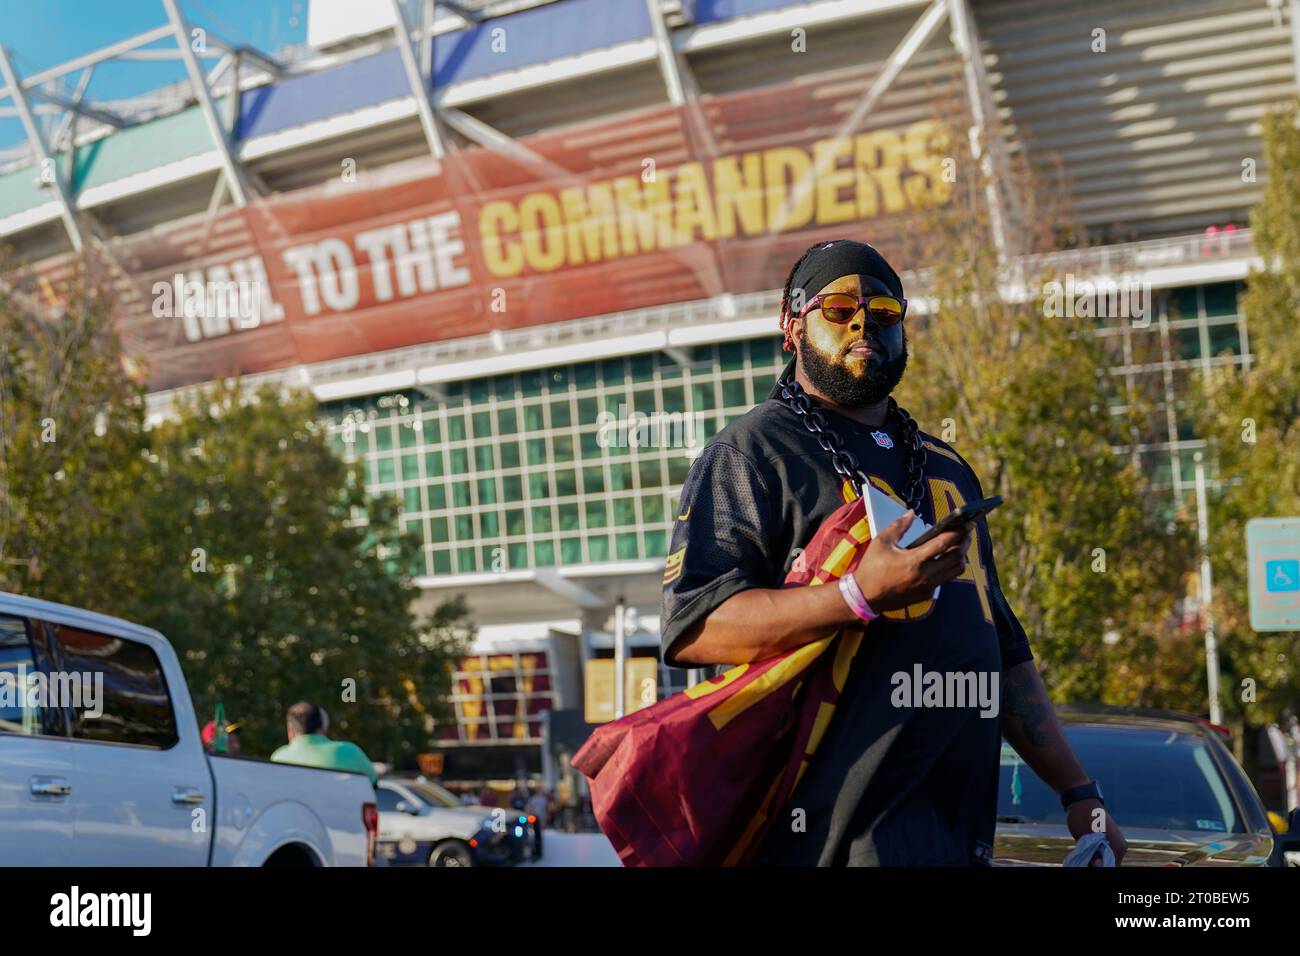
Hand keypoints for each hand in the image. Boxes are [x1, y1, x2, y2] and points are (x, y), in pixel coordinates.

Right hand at [851, 511, 972, 612]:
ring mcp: (928, 587)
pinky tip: (944, 560)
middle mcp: (925, 575)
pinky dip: (949, 568)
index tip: (967, 523)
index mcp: (915, 560)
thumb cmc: (871, 567)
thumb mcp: (881, 542)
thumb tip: (911, 513)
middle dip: (965, 543)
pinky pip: (945, 580)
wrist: (865, 596)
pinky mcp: (927, 595)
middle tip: (967, 532)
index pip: (944, 543)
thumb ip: (898, 526)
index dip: (958, 532)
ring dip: (961, 557)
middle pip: (957, 557)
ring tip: (959, 546)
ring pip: (956, 571)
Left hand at [1066, 799, 1127, 865]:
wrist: (1081, 798)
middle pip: (1109, 864)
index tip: (1088, 862)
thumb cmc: (1083, 816)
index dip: (1099, 867)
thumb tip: (1098, 866)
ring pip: (1105, 859)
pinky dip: (1094, 854)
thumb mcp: (1084, 837)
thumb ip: (1093, 854)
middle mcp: (1120, 847)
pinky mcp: (1107, 840)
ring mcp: (1115, 843)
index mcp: (1118, 847)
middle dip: (1097, 863)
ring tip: (1084, 853)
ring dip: (1095, 859)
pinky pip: (1102, 853)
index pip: (1111, 867)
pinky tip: (1085, 850)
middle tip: (1084, 858)